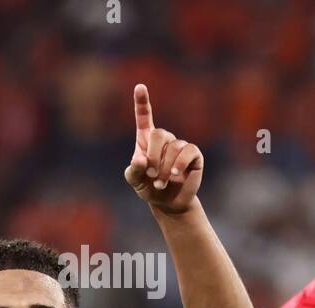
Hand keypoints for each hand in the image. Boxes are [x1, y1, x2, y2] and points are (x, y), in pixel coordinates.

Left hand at [124, 84, 202, 213]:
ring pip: (173, 146)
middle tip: (150, 174)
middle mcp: (164, 139)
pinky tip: (175, 174)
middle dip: (153, 156)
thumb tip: (140, 159)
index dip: (142, 102)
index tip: (139, 86)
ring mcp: (180, 145)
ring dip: (164, 167)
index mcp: (146, 140)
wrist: (167, 201)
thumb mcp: (135, 181)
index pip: (144, 117)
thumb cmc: (148, 187)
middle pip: (159, 134)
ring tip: (160, 183)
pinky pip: (187, 152)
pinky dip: (179, 164)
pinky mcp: (193, 154)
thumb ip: (133, 171)